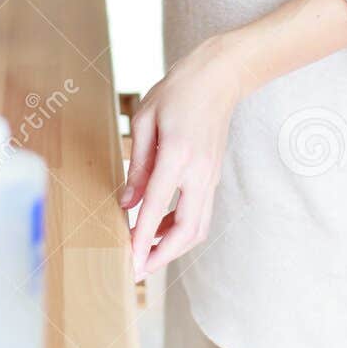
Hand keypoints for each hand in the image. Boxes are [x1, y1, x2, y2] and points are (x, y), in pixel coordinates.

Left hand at [121, 34, 246, 282]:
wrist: (219, 78)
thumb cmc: (178, 91)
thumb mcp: (146, 119)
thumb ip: (137, 164)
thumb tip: (127, 202)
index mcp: (178, 155)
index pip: (156, 207)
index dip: (143, 239)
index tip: (132, 263)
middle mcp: (199, 172)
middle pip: (186, 230)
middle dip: (163, 255)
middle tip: (139, 269)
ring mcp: (210, 177)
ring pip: (197, 227)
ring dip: (174, 246)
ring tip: (147, 252)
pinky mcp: (213, 177)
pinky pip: (200, 213)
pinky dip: (182, 228)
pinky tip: (161, 226)